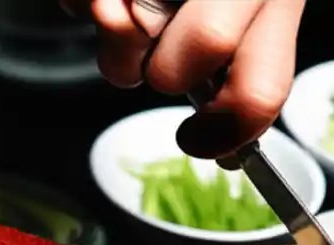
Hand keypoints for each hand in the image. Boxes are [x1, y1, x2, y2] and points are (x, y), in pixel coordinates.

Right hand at [60, 0, 307, 157]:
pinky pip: (77, 0)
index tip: (199, 140)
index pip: (257, 90)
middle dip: (156, 73)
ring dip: (112, 34)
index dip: (224, 134)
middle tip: (160, 38)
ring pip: (116, 37)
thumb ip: (248, 65)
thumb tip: (219, 141)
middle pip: (174, 69)